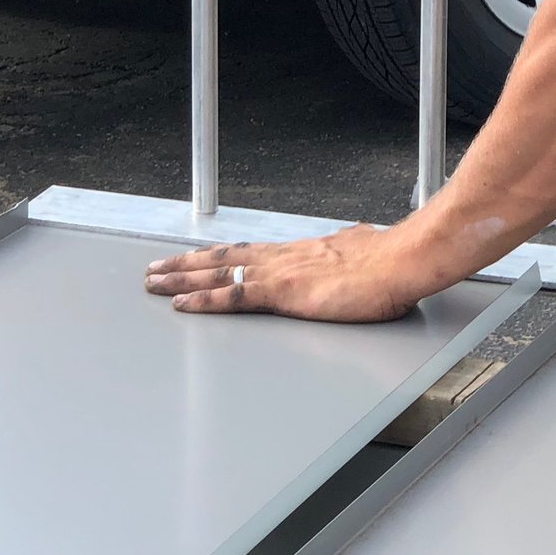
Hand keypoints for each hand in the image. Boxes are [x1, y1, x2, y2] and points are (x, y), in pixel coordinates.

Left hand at [143, 222, 438, 320]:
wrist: (401, 262)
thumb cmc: (390, 264)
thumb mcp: (362, 255)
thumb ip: (349, 258)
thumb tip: (358, 251)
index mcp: (300, 252)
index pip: (247, 252)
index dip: (217, 255)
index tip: (194, 258)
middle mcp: (282, 257)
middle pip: (222, 257)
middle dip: (185, 264)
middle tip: (155, 269)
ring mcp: (279, 272)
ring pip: (218, 271)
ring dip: (182, 278)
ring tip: (154, 282)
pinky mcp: (282, 292)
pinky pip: (233, 295)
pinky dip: (204, 299)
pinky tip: (181, 303)